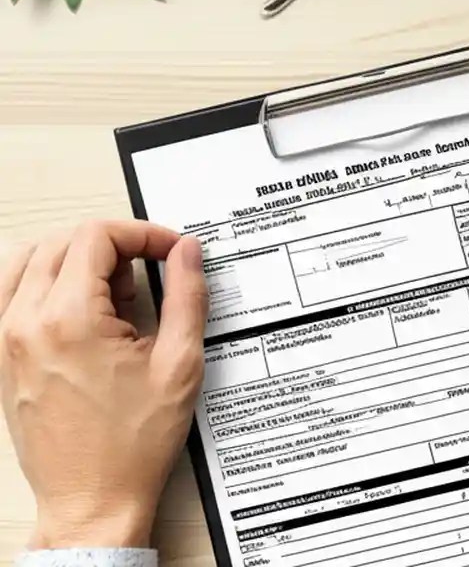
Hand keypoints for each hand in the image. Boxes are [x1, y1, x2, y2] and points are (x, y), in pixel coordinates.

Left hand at [0, 221, 207, 549]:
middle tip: (150, 273)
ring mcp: (5, 339)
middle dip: (114, 244)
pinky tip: (78, 305)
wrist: (93, 497)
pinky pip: (8, 292)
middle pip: (64, 242)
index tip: (169, 251)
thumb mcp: (179, 364)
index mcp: (69, 320)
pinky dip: (42, 282)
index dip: (143, 233)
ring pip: (29, 259)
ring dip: (76, 258)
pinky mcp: (0, 355)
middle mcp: (26, 323)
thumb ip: (186, 297)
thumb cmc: (131, 445)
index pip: (97, 238)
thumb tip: (187, 253)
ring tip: (114, 293)